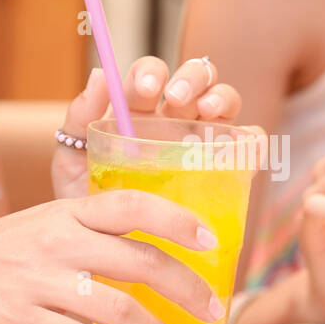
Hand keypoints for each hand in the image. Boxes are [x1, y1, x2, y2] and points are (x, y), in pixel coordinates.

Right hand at [0, 190, 225, 323]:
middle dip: (187, 288)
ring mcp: (40, 282)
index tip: (211, 241)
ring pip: (118, 308)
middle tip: (212, 309)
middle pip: (141, 261)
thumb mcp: (44, 224)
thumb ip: (92, 233)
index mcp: (68, 213)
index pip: (134, 206)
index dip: (178, 221)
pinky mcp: (23, 321)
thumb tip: (152, 255)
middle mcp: (59, 242)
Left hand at [52, 56, 242, 198]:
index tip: (144, 89)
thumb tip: (99, 73)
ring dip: (221, 96)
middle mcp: (174, 120)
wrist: (107, 251)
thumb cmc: (89, 201)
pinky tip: (241, 145)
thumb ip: (80, 119)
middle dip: (191, 78)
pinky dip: (252, 139)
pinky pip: (250, 144)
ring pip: (225, 101)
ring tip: (208, 111)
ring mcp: (204, 142)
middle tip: (177, 97)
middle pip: (195, 78)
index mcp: (138, 111)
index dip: (151, 74)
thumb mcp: (71, 161)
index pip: (151, 77)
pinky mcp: (228, 169)